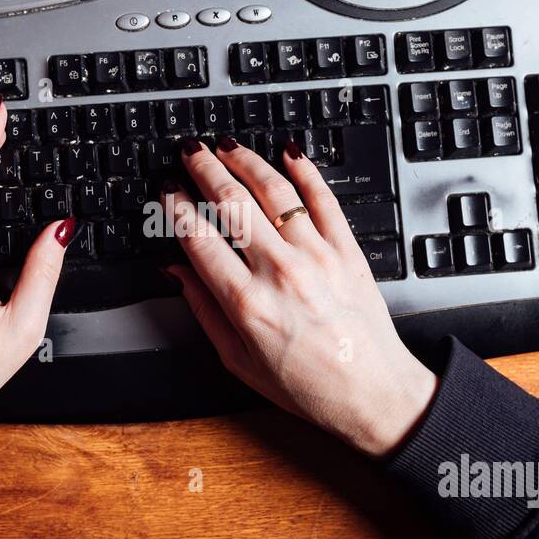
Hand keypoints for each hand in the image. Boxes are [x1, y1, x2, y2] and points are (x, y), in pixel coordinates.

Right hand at [163, 136, 437, 457]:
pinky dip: (305, 170)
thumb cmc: (308, 385)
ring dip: (246, 161)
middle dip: (204, 170)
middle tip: (189, 152)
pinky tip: (289, 153)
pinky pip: (324, 199)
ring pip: (275, 192)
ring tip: (226, 146)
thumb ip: (203, 309)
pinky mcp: (347, 250)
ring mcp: (317, 256)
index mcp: (246, 303)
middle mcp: (280, 273)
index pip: (199, 239)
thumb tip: (177, 271)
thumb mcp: (238, 359)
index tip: (167, 192)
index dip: (176, 208)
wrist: (372, 393)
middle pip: (232, 204)